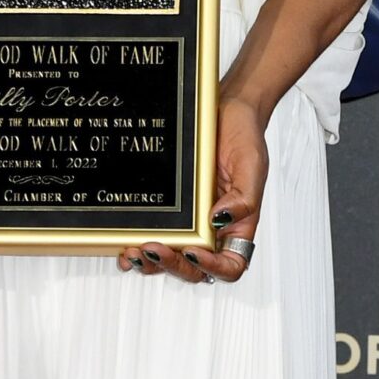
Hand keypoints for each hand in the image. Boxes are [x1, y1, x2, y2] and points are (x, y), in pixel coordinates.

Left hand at [124, 96, 268, 284]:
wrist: (227, 111)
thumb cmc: (245, 137)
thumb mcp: (251, 165)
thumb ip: (243, 198)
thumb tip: (220, 220)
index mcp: (238, 225)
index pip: (229, 264)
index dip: (211, 267)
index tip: (193, 252)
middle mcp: (214, 228)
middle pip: (194, 267)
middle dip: (172, 264)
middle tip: (152, 249)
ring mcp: (191, 220)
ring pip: (172, 256)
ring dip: (152, 262)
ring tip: (134, 253)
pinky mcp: (171, 209)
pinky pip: (157, 234)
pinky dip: (140, 245)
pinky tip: (127, 244)